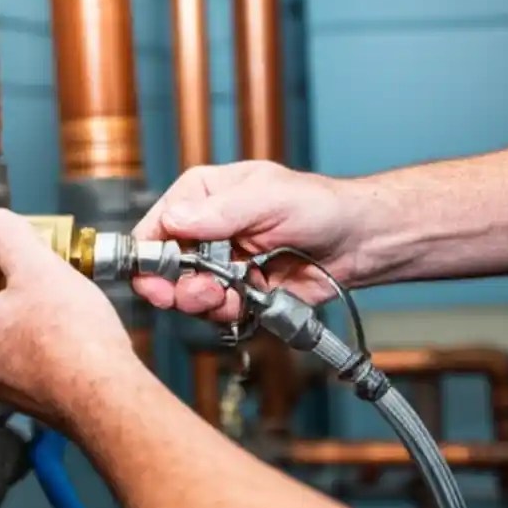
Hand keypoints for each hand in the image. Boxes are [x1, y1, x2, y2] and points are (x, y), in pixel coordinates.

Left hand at [0, 209, 145, 432]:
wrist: (107, 393)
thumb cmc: (71, 341)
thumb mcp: (37, 267)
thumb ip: (8, 237)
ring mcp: (6, 389)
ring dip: (7, 332)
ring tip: (36, 307)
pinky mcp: (36, 400)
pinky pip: (23, 372)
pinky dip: (34, 353)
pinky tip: (61, 335)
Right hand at [132, 161, 369, 320]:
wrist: (358, 243)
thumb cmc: (321, 206)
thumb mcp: (270, 199)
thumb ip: (220, 212)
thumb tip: (173, 220)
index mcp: (201, 195)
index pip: (155, 227)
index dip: (149, 256)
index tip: (158, 278)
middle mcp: (204, 229)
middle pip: (163, 268)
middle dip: (179, 287)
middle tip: (204, 292)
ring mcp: (219, 262)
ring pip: (187, 295)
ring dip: (206, 302)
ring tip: (232, 295)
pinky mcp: (237, 290)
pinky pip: (216, 311)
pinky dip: (228, 313)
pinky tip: (249, 301)